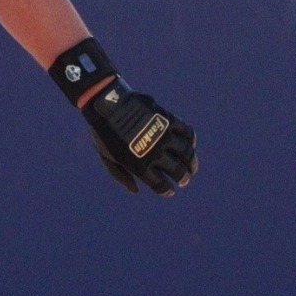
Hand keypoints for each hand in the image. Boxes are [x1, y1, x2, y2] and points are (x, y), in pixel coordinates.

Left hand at [80, 81, 196, 195]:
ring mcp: (163, 135)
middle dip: (183, 178)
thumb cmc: (103, 132)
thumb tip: (136, 190)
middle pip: (177, 171)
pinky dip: (191, 140)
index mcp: (139, 164)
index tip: (169, 191)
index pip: (160, 184)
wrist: (105, 104)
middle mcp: (154, 151)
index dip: (166, 190)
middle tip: (184, 181)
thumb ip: (120, 176)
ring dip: (192, 163)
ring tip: (192, 168)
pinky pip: (187, 132)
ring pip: (187, 153)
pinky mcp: (168, 119)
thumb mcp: (107, 157)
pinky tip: (190, 145)